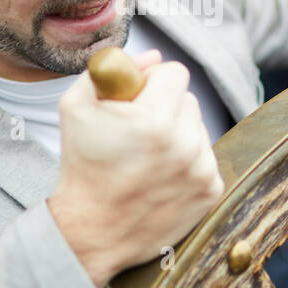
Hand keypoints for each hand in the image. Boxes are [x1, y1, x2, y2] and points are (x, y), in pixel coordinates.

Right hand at [47, 49, 224, 287]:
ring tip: (148, 158)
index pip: (175, 72)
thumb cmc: (82, 165)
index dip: (153, 81)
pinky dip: (187, 161)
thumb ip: (111, 69)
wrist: (92, 231)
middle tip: (138, 132)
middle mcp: (185, 144)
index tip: (137, 99)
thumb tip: (154, 56)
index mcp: (155, 120)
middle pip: (188, 100)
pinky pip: (205, 157)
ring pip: (198, 128)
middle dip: (165, 108)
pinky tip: (161, 176)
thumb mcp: (76, 106)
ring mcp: (202, 170)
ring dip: (178, 134)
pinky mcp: (211, 191)